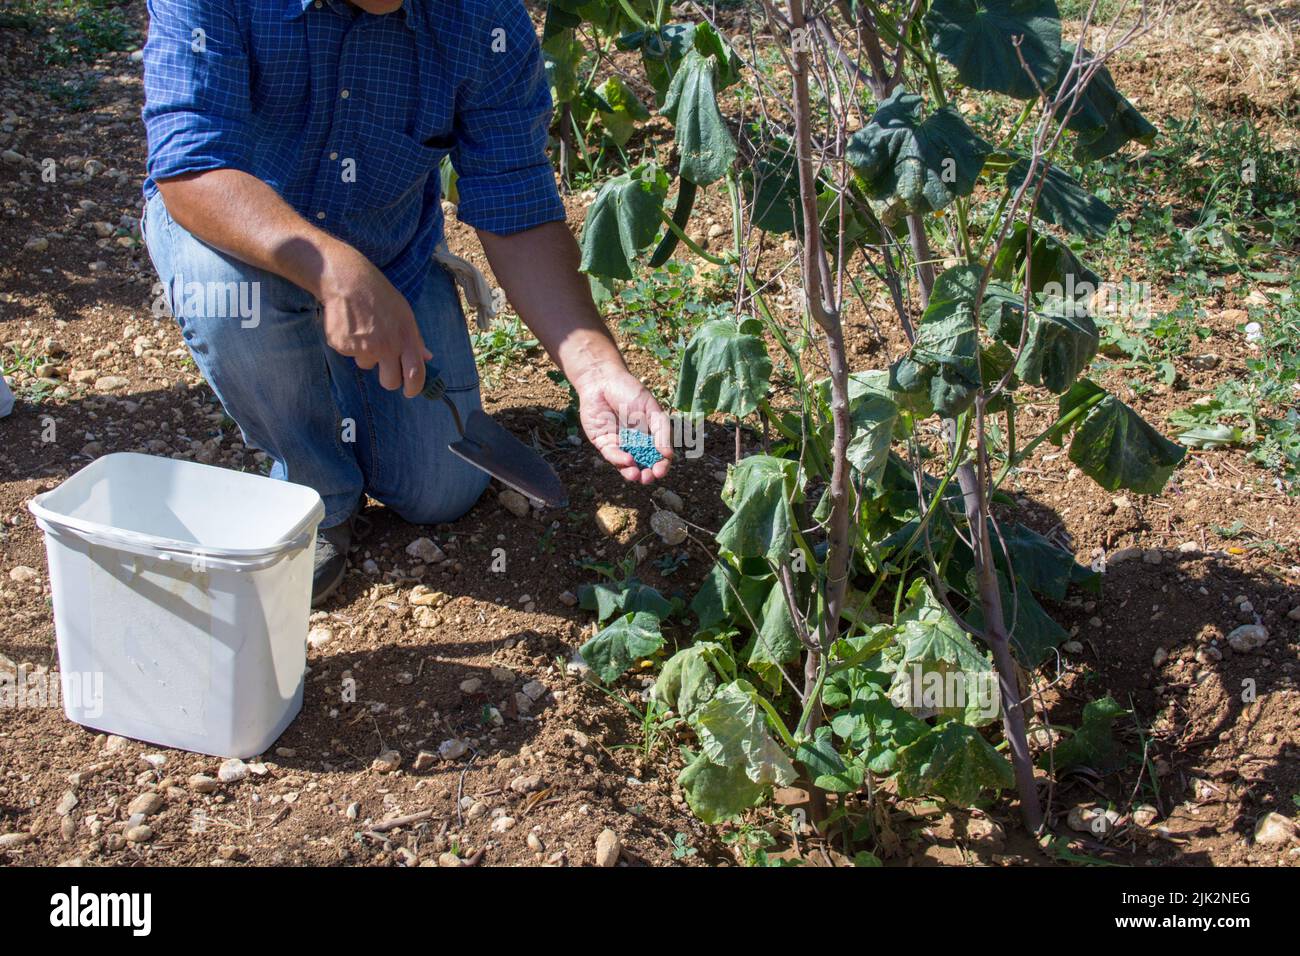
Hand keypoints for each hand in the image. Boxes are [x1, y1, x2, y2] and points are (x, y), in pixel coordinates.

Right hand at [318, 245, 430, 396]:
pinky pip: (349, 354)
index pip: (415, 374)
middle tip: (386, 366)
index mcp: (405, 338)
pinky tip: (351, 325)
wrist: (347, 280)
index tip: (411, 391)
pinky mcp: (342, 346)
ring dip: (367, 354)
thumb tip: (427, 358)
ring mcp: (362, 348)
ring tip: (364, 329)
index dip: (414, 388)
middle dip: (389, 378)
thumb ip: (415, 339)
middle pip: (390, 382)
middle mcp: (385, 346)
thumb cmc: (380, 296)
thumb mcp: (405, 314)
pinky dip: (350, 344)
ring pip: (367, 365)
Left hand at [573, 360, 672, 483]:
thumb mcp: (651, 410)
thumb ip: (661, 431)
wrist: (602, 380)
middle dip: (647, 473)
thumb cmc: (629, 391)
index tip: (661, 469)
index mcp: (649, 436)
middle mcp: (634, 443)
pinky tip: (628, 461)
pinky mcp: (603, 442)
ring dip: (633, 473)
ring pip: (626, 464)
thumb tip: (668, 454)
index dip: (661, 465)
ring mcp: (618, 444)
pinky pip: (612, 455)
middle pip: (642, 464)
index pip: (657, 456)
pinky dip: (620, 460)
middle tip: (650, 477)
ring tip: (638, 476)